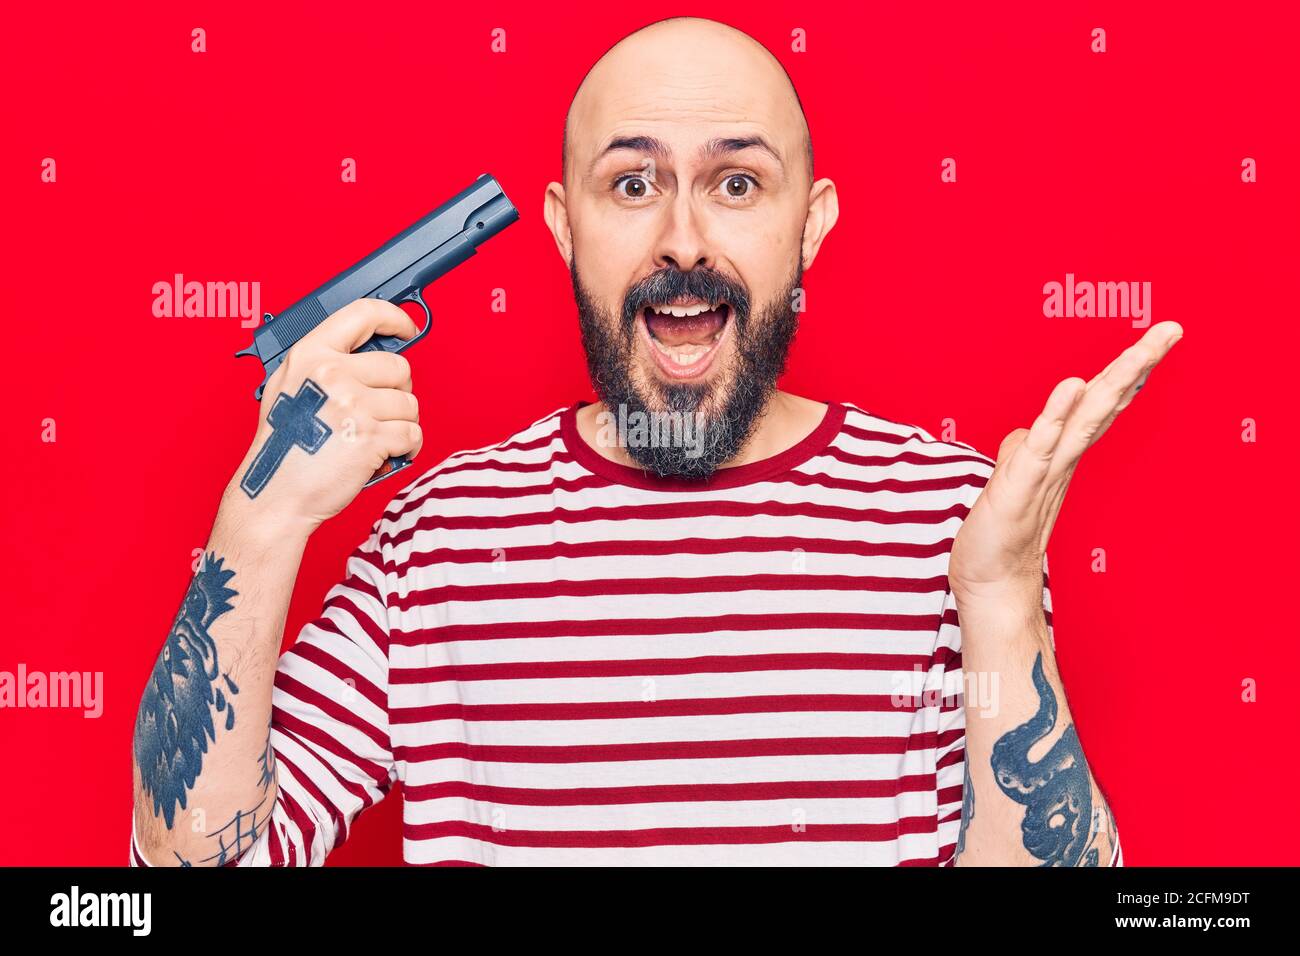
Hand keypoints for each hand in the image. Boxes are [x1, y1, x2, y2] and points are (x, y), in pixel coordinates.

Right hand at [220, 298, 423, 537]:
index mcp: (310, 354)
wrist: (276, 494)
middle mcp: (332, 374)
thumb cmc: (284, 447)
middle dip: (398, 391)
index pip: (364, 314)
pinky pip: (413, 433)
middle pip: (399, 367)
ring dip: (401, 424)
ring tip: (376, 438)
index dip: (395, 318)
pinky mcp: (370, 437)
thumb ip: (325, 363)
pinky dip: (407, 447)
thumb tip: (371, 351)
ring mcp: (352, 405)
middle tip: (381, 411)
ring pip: (410, 403)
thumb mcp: (290, 387)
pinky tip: (386, 454)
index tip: (408, 329)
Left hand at [948, 321, 1183, 605]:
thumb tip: (1025, 434)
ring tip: (1142, 349)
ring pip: (1084, 419)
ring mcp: (1044, 473)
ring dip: (1111, 382)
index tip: (1156, 340)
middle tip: (1171, 330)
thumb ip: (1022, 454)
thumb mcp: (1009, 481)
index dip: (1125, 372)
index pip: (1098, 406)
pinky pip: (1040, 445)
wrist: (989, 584)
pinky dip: (1056, 414)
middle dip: (1136, 365)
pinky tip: (1072, 386)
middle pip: (1103, 404)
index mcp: (1061, 454)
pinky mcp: (1019, 486)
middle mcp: (1061, 460)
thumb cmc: (1000, 536)